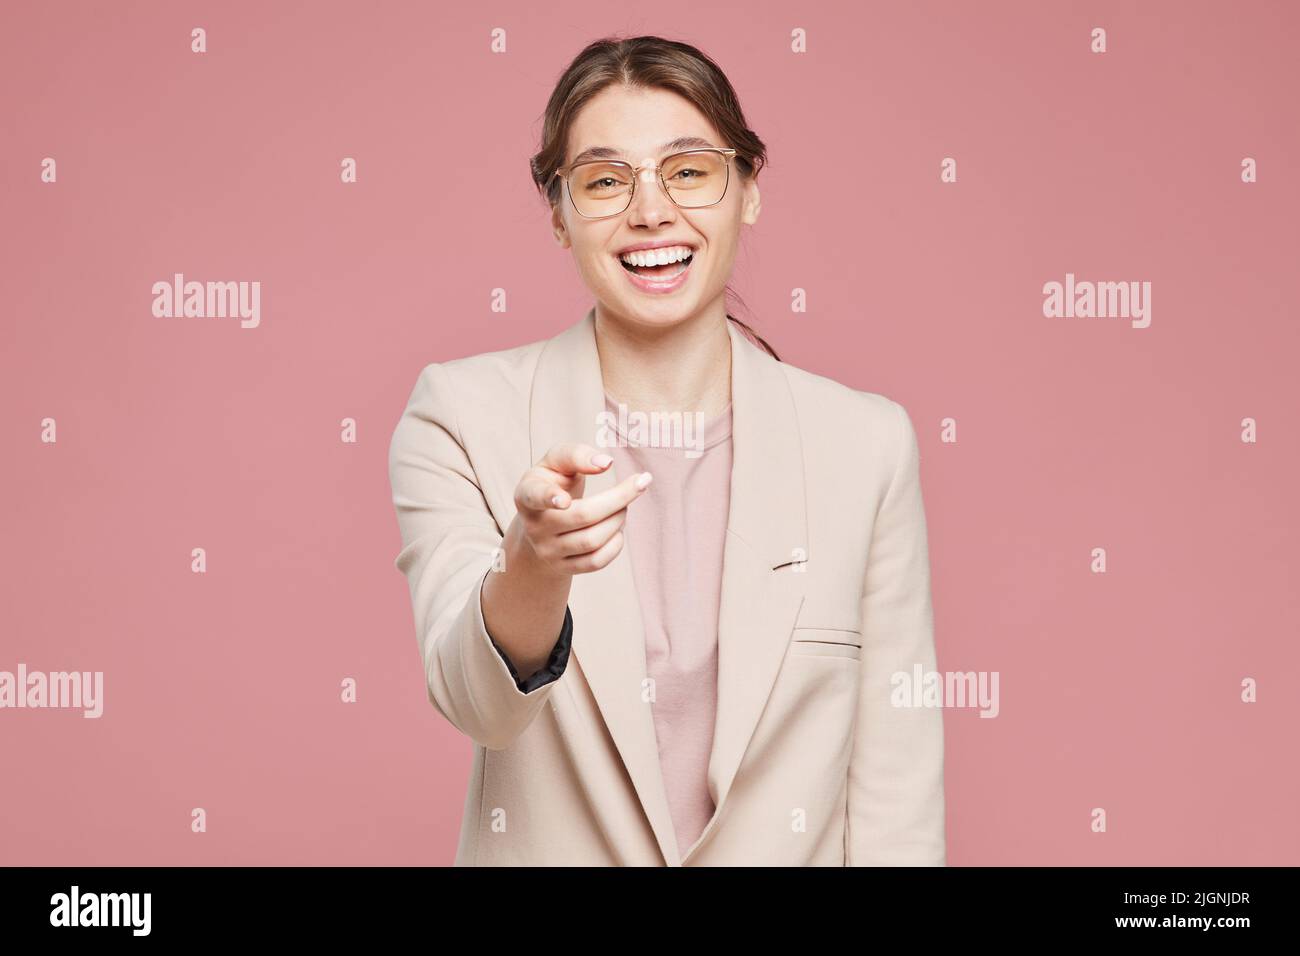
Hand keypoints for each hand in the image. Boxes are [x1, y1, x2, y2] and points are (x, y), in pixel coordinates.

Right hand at [512, 443, 652, 574]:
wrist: (540, 522)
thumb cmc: (553, 483)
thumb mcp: (556, 463)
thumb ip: (576, 455)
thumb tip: (605, 462)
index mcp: (527, 494)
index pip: (535, 496)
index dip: (550, 498)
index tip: (564, 500)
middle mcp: (534, 525)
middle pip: (582, 516)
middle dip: (618, 498)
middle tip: (638, 484)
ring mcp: (547, 550)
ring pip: (592, 540)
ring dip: (618, 520)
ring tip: (624, 507)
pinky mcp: (562, 567)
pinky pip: (596, 562)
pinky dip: (615, 544)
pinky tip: (617, 529)